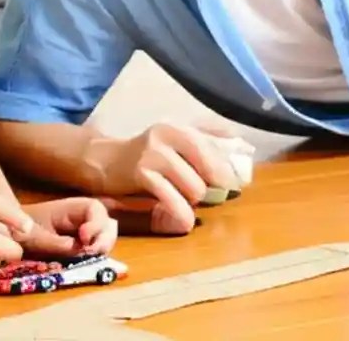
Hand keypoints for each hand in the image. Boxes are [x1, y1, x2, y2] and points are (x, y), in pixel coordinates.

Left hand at [17, 197, 117, 257]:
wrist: (12, 237)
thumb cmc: (20, 230)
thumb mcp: (32, 236)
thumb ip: (54, 242)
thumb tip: (79, 249)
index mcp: (71, 208)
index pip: (95, 208)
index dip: (95, 223)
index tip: (84, 238)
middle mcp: (83, 219)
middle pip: (108, 225)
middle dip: (104, 239)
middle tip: (91, 253)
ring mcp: (86, 234)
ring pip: (106, 239)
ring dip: (102, 250)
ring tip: (88, 259)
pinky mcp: (83, 248)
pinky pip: (98, 252)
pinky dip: (97, 258)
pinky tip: (86, 264)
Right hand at [96, 122, 254, 234]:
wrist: (107, 162)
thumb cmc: (148, 154)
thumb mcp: (176, 140)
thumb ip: (208, 138)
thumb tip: (242, 144)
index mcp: (181, 128)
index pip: (217, 149)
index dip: (227, 171)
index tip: (228, 186)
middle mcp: (169, 134)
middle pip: (211, 170)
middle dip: (212, 188)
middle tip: (204, 196)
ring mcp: (155, 153)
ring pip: (195, 188)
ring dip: (192, 201)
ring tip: (183, 200)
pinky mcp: (142, 173)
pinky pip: (174, 200)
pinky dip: (182, 214)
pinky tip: (183, 221)